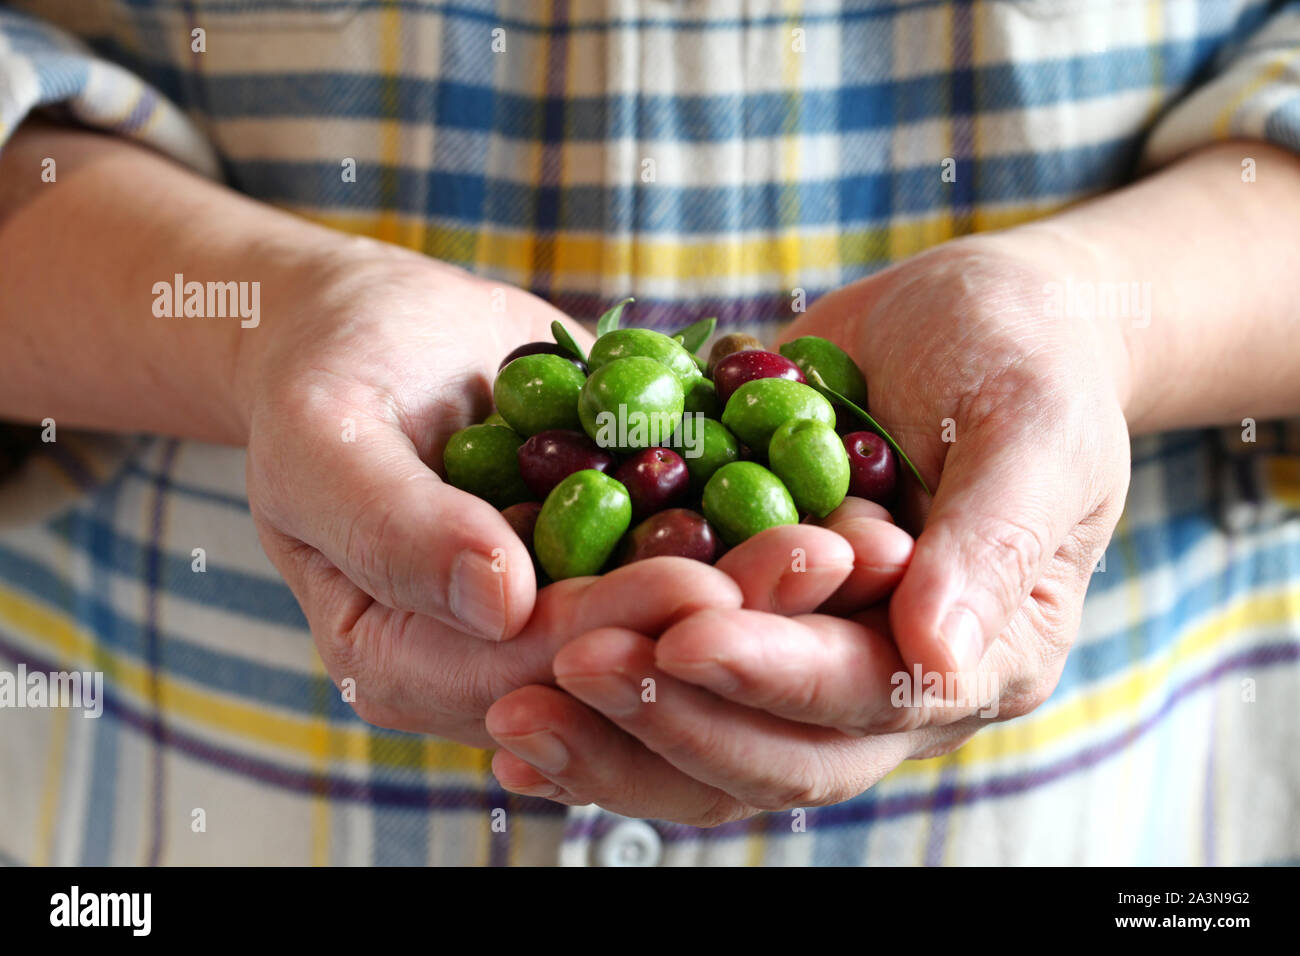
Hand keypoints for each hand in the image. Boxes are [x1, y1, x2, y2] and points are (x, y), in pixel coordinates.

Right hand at [236, 243, 901, 748]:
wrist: (375, 332)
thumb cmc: (327, 377)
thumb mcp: (325, 438)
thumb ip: (394, 524)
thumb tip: (498, 600)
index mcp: (405, 662)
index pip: (522, 666)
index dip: (614, 628)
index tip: (704, 585)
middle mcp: (492, 664)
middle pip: (620, 658)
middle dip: (727, 619)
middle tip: (828, 561)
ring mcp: (561, 620)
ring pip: (676, 624)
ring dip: (774, 589)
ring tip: (866, 541)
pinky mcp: (614, 569)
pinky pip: (695, 561)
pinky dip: (769, 535)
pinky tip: (849, 505)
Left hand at [486, 231, 1132, 821]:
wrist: (976, 320)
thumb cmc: (1029, 359)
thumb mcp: (1033, 426)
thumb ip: (992, 539)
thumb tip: (937, 655)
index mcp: (979, 656)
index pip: (869, 694)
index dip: (775, 675)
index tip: (682, 636)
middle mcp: (889, 682)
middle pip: (776, 750)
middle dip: (671, 715)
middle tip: (565, 675)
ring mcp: (812, 657)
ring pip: (710, 741)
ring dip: (613, 734)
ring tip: (510, 716)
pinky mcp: (751, 621)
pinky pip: (673, 682)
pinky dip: (600, 701)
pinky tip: (512, 696)